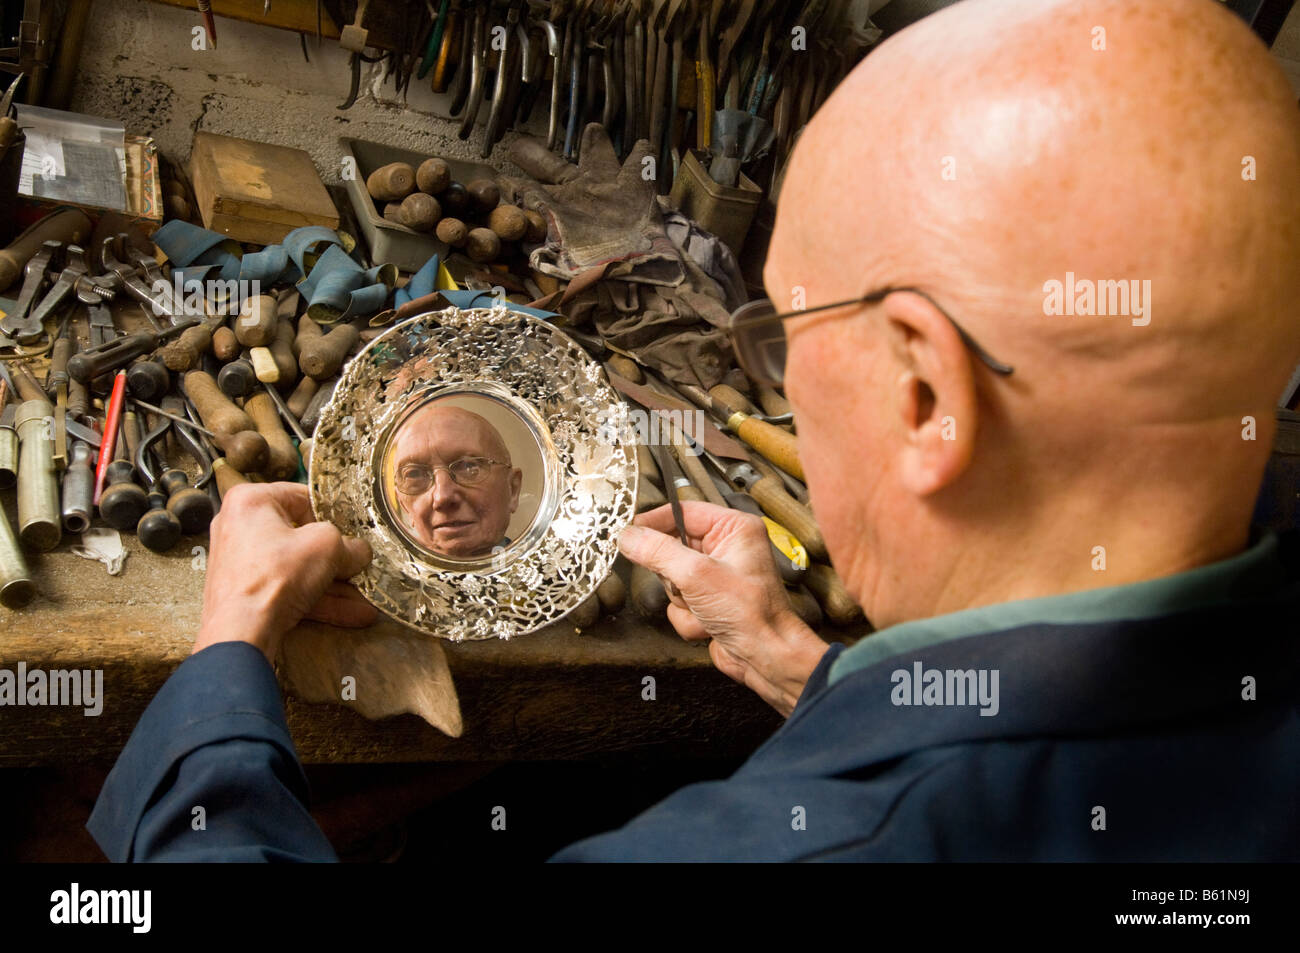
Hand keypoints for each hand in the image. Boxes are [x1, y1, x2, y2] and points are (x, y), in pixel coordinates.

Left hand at [193, 482, 377, 664]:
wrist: (241, 633)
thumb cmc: (277, 575)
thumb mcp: (327, 547)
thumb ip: (349, 544)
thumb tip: (360, 551)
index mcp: (251, 501)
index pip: (301, 496)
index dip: (333, 513)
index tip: (355, 528)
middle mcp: (239, 527)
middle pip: (300, 536)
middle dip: (336, 556)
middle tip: (360, 563)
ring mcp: (241, 563)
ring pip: (298, 568)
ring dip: (334, 583)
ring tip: (365, 596)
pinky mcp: (245, 593)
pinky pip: (288, 588)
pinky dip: (317, 599)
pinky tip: (353, 614)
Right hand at [619, 502, 829, 716]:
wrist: (765, 656)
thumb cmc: (751, 613)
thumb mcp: (696, 575)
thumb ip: (658, 552)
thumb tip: (630, 537)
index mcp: (734, 529)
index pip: (683, 511)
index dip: (655, 522)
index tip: (629, 532)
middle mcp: (726, 548)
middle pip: (673, 547)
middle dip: (674, 574)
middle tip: (685, 584)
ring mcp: (716, 577)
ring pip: (671, 579)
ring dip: (681, 599)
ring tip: (704, 607)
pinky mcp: (708, 601)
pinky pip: (678, 602)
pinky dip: (687, 617)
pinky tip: (708, 624)